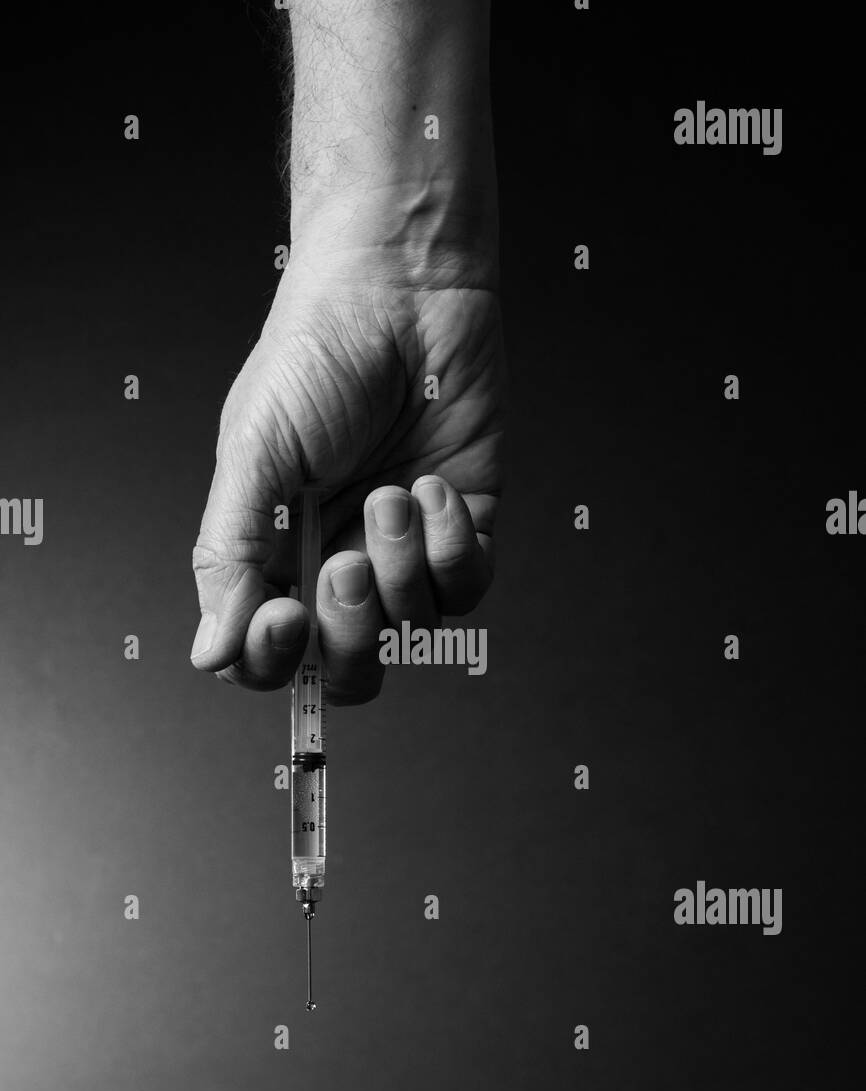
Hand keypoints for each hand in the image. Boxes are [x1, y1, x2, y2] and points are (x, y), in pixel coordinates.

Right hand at [191, 247, 504, 702]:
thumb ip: (230, 557)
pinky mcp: (465, 527)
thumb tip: (209, 654)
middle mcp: (337, 558)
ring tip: (395, 493)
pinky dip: (452, 547)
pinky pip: (467, 587)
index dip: (274, 661)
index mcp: (274, 551)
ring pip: (411, 628)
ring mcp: (404, 550)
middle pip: (347, 666)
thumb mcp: (252, 454)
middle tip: (349, 567)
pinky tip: (434, 489)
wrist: (402, 287)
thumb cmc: (316, 353)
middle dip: (351, 633)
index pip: (268, 654)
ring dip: (403, 566)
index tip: (284, 618)